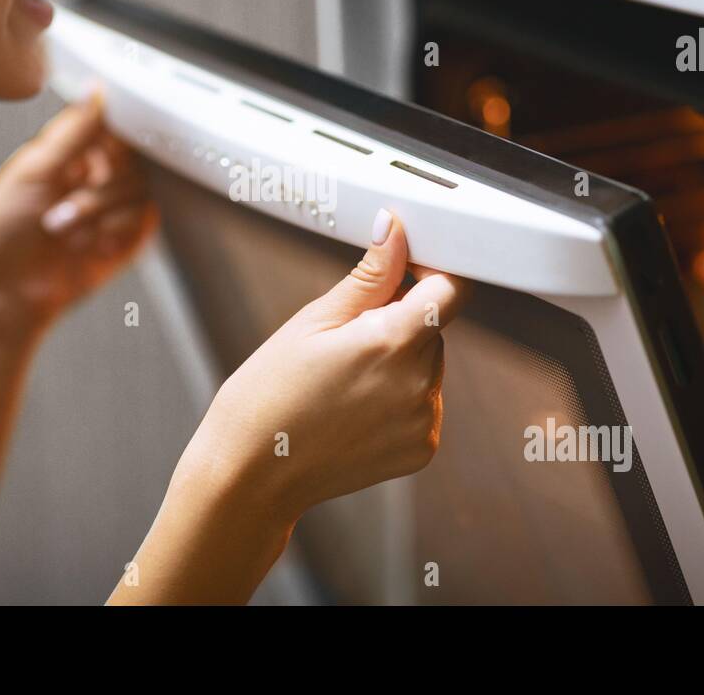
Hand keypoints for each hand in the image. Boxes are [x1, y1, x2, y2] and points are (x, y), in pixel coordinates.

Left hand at [0, 90, 158, 344]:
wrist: (3, 297)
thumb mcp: (33, 170)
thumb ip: (75, 130)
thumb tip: (99, 88)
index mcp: (68, 152)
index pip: (109, 122)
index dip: (117, 124)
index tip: (117, 128)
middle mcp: (94, 177)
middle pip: (133, 153)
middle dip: (103, 175)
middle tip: (74, 188)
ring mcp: (113, 208)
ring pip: (140, 186)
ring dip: (99, 206)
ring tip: (60, 227)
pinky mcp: (128, 240)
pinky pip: (145, 219)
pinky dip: (116, 230)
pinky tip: (87, 244)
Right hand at [177, 209, 468, 528]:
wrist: (252, 472)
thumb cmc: (269, 395)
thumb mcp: (314, 321)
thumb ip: (370, 276)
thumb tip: (396, 231)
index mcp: (392, 342)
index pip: (452, 290)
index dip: (432, 273)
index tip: (405, 273)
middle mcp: (419, 384)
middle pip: (434, 328)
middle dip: (401, 322)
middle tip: (346, 339)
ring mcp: (423, 421)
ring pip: (429, 366)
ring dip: (401, 361)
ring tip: (343, 380)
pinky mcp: (422, 448)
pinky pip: (423, 403)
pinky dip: (399, 398)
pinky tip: (354, 408)